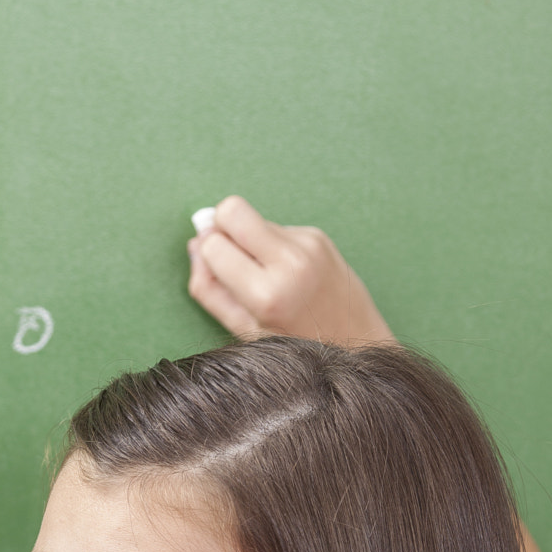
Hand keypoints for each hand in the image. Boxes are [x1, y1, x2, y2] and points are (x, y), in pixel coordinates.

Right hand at [188, 197, 393, 347]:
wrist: (356, 339)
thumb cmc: (294, 342)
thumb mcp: (243, 329)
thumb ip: (209, 289)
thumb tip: (196, 245)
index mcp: (267, 294)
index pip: (214, 244)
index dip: (208, 253)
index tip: (215, 267)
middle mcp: (290, 263)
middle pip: (232, 209)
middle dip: (220, 225)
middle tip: (228, 251)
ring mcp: (307, 245)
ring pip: (254, 217)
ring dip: (248, 238)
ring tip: (263, 272)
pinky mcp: (318, 236)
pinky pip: (277, 228)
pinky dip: (271, 244)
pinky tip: (284, 270)